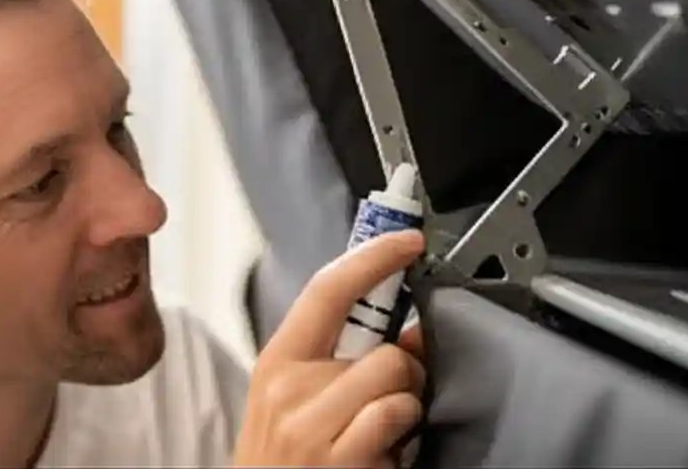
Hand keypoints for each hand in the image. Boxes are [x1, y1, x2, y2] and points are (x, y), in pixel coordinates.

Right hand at [234, 230, 426, 467]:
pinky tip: (382, 457)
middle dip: (406, 365)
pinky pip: (397, 418)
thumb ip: (340, 365)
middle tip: (397, 394)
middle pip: (379, 342)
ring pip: (395, 377)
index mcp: (277, 363)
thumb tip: (408, 335)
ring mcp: (311, 428)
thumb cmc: (285, 465)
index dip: (374, 258)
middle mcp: (288, 390)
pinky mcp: (339, 460)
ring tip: (385, 434)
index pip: (327, 289)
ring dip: (407, 405)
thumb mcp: (297, 405)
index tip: (409, 241)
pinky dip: (404, 438)